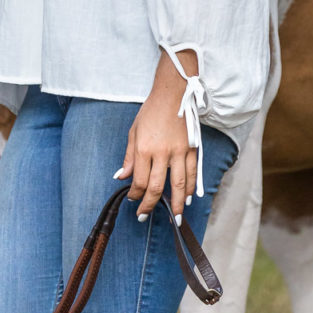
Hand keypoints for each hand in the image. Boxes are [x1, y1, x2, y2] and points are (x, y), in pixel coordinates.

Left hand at [115, 52, 198, 223]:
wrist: (173, 94)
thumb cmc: (151, 111)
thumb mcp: (134, 132)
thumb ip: (129, 157)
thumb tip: (121, 177)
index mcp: (144, 148)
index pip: (139, 181)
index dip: (135, 195)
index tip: (134, 200)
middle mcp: (161, 153)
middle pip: (156, 187)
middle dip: (150, 205)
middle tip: (145, 216)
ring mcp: (178, 152)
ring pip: (178, 185)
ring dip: (175, 205)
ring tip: (175, 218)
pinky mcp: (191, 149)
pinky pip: (191, 173)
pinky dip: (190, 189)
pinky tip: (187, 199)